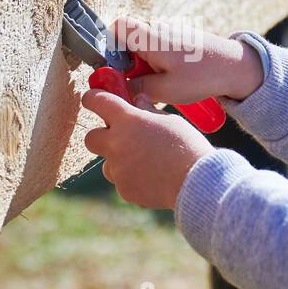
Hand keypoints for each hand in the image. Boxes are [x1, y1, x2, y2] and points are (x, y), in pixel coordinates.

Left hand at [81, 87, 213, 209]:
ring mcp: (118, 169)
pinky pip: (122, 182)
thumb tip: (138, 100)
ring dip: (119, 162)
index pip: (98, 102)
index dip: (93, 99)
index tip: (92, 99)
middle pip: (91, 138)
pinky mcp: (124, 190)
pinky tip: (154, 179)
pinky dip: (133, 180)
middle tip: (119, 138)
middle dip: (101, 136)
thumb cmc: (187, 146)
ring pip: (107, 164)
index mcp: (128, 120)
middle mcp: (116, 144)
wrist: (196, 182)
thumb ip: (148, 111)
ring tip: (146, 164)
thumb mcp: (170, 121)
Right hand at [110, 16, 264, 104]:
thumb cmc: (203, 76)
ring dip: (144, 64)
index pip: (117, 26)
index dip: (109, 45)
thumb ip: (138, 88)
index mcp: (150, 38)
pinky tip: (171, 78)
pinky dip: (158, 62)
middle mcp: (158, 30)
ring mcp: (170, 32)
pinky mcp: (180, 39)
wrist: (236, 67)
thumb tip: (120, 89)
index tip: (115, 67)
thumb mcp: (166, 90)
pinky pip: (159, 48)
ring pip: (144, 45)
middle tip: (138, 81)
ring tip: (158, 82)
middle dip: (128, 61)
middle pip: (129, 38)